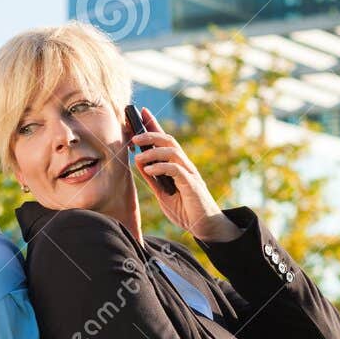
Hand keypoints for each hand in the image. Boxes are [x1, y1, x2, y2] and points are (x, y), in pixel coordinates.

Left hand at [128, 106, 240, 241]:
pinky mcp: (192, 184)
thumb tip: (140, 163)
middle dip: (150, 134)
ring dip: (153, 151)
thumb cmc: (186, 210)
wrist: (206, 227)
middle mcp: (185, 165)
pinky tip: (149, 171)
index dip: (154, 125)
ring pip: (172, 151)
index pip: (165, 140)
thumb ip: (154, 180)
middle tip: (134, 137)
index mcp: (178, 166)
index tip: (142, 112)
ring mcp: (190, 173)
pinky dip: (160, 167)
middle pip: (169, 140)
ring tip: (139, 157)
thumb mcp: (163, 194)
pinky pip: (176, 169)